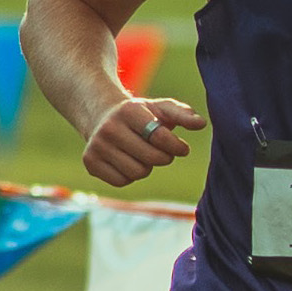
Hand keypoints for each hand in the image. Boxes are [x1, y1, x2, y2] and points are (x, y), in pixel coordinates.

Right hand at [83, 97, 205, 187]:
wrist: (102, 117)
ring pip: (137, 172)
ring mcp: (97, 146)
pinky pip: (122, 181)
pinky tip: (127, 160)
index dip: (177, 147)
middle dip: (163, 157)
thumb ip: (183, 114)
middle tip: (162, 151)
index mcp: (129, 111)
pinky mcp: (90, 163)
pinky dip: (130, 175)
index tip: (183, 148)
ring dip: (146, 167)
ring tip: (141, 153)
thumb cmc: (141, 115)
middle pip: (151, 158)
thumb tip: (201, 124)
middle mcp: (109, 128)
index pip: (160, 137)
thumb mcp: (161, 108)